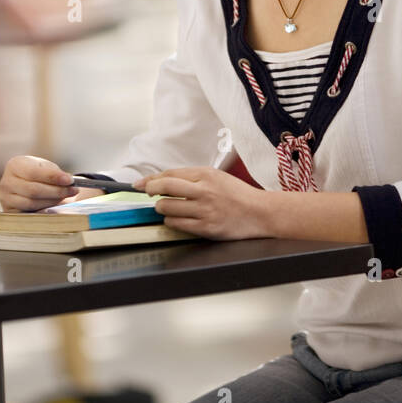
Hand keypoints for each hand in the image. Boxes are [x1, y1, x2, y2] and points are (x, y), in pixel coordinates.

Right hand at [0, 154, 102, 211]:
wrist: (25, 183)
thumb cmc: (37, 173)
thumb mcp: (45, 167)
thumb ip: (54, 173)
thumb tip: (68, 181)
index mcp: (14, 165)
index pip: (33, 173)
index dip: (53, 177)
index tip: (70, 180)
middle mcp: (6, 182)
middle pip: (33, 190)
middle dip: (56, 191)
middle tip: (73, 190)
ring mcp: (6, 198)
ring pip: (32, 203)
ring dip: (53, 201)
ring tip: (66, 197)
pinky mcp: (9, 212)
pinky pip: (29, 213)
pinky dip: (44, 210)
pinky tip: (55, 205)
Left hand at [132, 167, 268, 239]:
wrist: (260, 213)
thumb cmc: (238, 194)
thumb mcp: (216, 177)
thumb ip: (193, 178)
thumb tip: (164, 180)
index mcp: (206, 174)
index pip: (170, 174)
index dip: (152, 178)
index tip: (141, 183)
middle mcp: (204, 191)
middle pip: (165, 187)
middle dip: (151, 190)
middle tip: (148, 193)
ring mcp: (205, 210)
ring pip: (167, 208)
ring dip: (161, 208)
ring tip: (165, 207)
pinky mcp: (206, 228)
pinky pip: (177, 224)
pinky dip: (171, 221)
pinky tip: (175, 218)